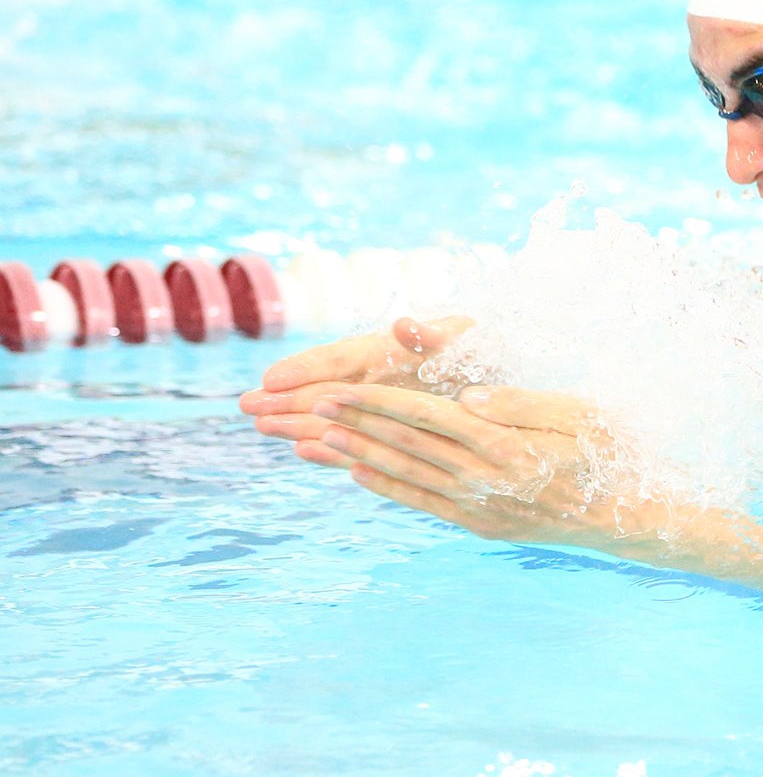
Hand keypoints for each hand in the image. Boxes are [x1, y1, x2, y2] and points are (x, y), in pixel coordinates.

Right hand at [241, 315, 470, 450]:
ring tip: (261, 427)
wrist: (503, 378)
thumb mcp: (465, 340)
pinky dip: (332, 446)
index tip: (271, 378)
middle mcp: (377, 377)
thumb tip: (404, 324)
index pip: (341, 357)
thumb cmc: (485, 350)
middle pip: (325, 386)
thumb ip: (434, 335)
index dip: (307, 367)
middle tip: (246, 406)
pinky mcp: (390, 430)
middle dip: (287, 397)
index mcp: (389, 350)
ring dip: (298, 422)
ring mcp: (380, 405)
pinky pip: (356, 439)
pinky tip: (303, 451)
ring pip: (332, 414)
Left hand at [305, 383, 619, 541]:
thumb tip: (470, 397)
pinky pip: (424, 503)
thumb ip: (524, 405)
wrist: (627, 516)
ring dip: (358, 455)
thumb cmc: (610, 453)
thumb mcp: (582, 415)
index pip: (428, 417)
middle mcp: (486, 480)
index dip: (379, 402)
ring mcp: (481, 506)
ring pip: (408, 474)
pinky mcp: (481, 523)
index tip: (337, 387)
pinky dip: (389, 488)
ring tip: (316, 437)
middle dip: (355, 423)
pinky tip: (359, 474)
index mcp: (508, 447)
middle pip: (407, 445)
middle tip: (309, 405)